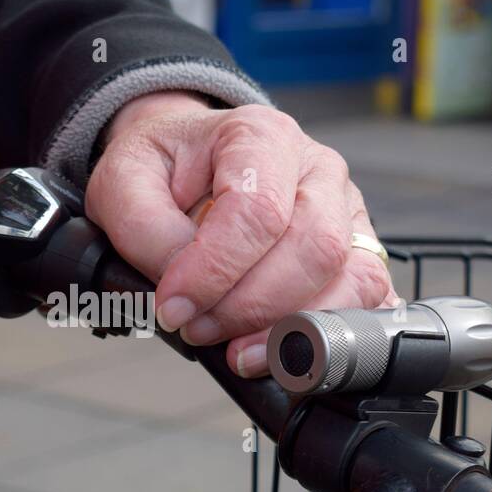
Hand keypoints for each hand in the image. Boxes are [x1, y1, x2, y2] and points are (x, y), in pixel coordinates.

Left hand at [86, 92, 394, 376]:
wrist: (185, 165)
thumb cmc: (162, 171)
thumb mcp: (123, 183)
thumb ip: (146, 232)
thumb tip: (184, 291)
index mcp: (261, 136)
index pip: (258, 211)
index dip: (214, 271)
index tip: (173, 307)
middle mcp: (317, 169)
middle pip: (314, 248)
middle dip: (251, 306)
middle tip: (197, 328)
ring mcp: (346, 213)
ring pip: (352, 280)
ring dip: (291, 329)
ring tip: (236, 351)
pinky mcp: (357, 254)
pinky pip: (369, 302)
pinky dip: (331, 337)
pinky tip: (286, 355)